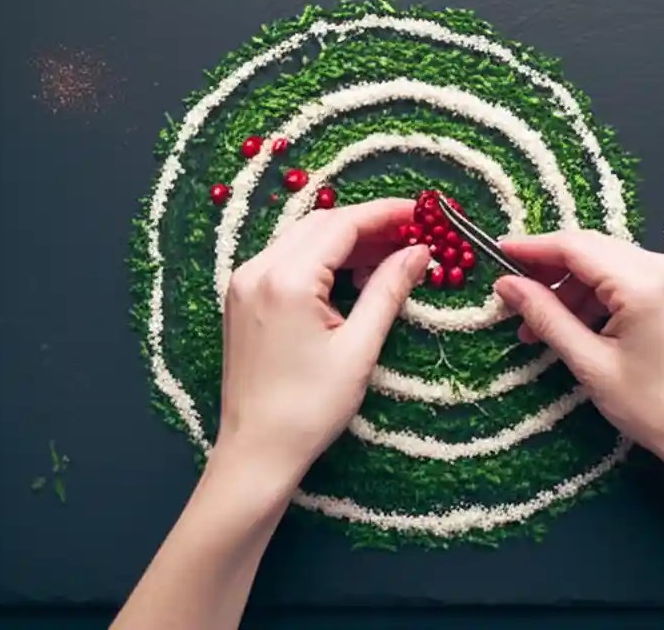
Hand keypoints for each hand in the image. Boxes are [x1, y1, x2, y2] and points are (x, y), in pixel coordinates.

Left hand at [213, 199, 429, 487]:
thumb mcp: (359, 348)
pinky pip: (285, 260)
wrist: (256, 451)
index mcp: (287, 280)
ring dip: (344, 240)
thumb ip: (388, 291)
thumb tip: (419, 253)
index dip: (385, 214)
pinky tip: (350, 274)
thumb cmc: (309, 409)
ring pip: (301, 239)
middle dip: (367, 224)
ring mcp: (244, 283)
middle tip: (411, 234)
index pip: (342, 224)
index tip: (422, 212)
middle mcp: (257, 270)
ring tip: (388, 255)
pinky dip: (320, 259)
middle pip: (320, 224)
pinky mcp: (241, 299)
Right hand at [493, 230, 663, 466]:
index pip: (575, 247)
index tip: (497, 252)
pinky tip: (573, 326)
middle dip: (548, 271)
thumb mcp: (589, 363)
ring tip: (538, 327)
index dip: (532, 248)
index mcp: (643, 282)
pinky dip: (593, 296)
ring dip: (569, 289)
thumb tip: (506, 285)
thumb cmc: (651, 406)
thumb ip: (546, 317)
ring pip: (604, 264)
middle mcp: (662, 266)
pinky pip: (623, 278)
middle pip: (590, 250)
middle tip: (512, 299)